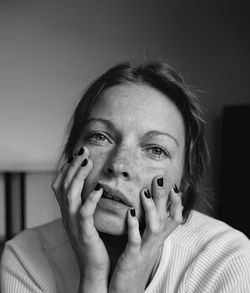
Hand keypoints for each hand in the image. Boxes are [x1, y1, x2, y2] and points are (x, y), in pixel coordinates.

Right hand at [52, 147, 109, 291]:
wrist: (95, 268)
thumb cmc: (95, 242)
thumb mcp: (87, 220)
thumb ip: (87, 204)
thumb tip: (94, 186)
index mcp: (68, 212)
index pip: (60, 185)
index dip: (67, 168)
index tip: (78, 154)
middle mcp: (67, 216)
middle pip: (64, 185)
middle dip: (73, 165)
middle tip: (84, 151)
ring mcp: (74, 224)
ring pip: (70, 195)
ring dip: (79, 176)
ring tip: (89, 161)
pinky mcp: (85, 233)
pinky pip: (84, 213)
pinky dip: (90, 198)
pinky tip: (99, 187)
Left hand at [109, 176, 182, 292]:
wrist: (128, 290)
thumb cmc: (137, 262)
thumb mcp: (148, 243)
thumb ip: (151, 226)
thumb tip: (154, 209)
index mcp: (158, 238)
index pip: (174, 218)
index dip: (177, 203)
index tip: (175, 185)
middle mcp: (156, 243)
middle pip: (165, 217)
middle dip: (164, 198)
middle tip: (160, 178)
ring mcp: (145, 250)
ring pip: (154, 227)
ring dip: (150, 209)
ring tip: (144, 192)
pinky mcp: (133, 257)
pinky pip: (135, 241)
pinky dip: (134, 227)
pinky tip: (129, 213)